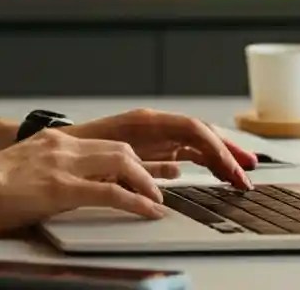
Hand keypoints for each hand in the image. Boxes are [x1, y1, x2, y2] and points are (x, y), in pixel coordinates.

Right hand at [0, 129, 175, 234]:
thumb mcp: (23, 171)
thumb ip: (48, 174)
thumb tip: (66, 193)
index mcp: (53, 142)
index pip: (103, 144)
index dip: (131, 158)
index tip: (149, 170)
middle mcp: (61, 146)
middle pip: (120, 148)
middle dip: (146, 167)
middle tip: (158, 188)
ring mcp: (61, 165)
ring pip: (122, 162)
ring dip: (146, 182)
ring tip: (157, 201)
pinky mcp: (59, 188)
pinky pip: (110, 191)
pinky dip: (135, 201)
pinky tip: (148, 211)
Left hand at [64, 108, 257, 187]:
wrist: (52, 151)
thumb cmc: (74, 148)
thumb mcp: (107, 152)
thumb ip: (138, 161)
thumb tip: (172, 172)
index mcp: (145, 121)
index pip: (194, 129)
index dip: (218, 147)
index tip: (235, 168)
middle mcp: (152, 126)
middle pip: (200, 135)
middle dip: (228, 152)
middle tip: (248, 174)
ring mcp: (150, 138)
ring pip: (194, 145)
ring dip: (218, 159)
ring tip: (236, 177)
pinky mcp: (146, 151)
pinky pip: (179, 154)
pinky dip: (198, 163)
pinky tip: (210, 174)